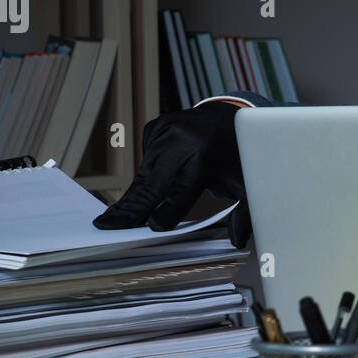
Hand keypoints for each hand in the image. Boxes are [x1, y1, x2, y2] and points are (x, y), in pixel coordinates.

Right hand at [91, 101, 251, 248]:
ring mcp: (164, 130)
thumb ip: (246, 214)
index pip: (181, 192)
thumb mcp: (248, 183)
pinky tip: (138, 194)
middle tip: (109, 226)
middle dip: (132, 209)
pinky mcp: (154, 128)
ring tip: (114, 219)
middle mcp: (180, 140)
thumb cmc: (238, 154)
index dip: (167, 212)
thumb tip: (238, 240)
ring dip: (132, 197)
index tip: (154, 227)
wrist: (230, 116)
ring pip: (144, 173)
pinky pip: (145, 159)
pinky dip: (143, 177)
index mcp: (204, 154)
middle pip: (152, 184)